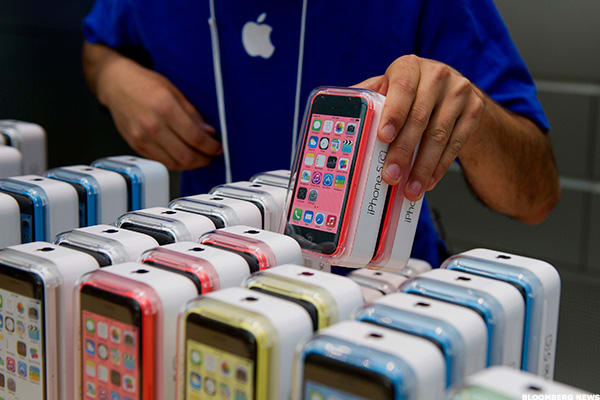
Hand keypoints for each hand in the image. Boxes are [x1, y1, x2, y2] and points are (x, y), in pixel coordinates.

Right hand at [97, 57, 220, 169]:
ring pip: (174, 163)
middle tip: (210, 156)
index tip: (217, 148)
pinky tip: (183, 156)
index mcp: (165, 108)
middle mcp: (152, 126)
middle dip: (203, 159)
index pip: (195, 138)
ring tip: (199, 157)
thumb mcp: (174, 91)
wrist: (116, 84)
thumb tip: (209, 133)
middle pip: (186, 156)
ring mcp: (142, 138)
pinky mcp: (136, 146)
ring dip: (191, 164)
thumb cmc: (145, 84)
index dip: (210, 147)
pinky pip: (161, 162)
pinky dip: (175, 163)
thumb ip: (192, 115)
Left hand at [354, 55, 484, 200]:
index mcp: (409, 67)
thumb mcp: (388, 88)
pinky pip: (455, 144)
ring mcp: (459, 92)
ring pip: (439, 135)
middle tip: (391, 175)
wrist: (452, 91)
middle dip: (403, 151)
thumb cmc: (410, 93)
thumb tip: (338, 112)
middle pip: (419, 118)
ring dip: (422, 167)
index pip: (402, 88)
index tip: (384, 137)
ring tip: (410, 188)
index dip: (393, 113)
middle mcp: (437, 75)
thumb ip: (367, 98)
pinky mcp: (474, 110)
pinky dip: (439, 166)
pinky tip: (428, 181)